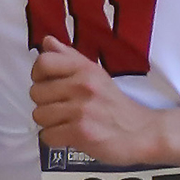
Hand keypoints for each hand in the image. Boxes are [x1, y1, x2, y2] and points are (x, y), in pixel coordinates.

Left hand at [30, 37, 161, 164]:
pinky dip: (56, 138)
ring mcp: (82, 110)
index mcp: (87, 70)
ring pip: (39, 115)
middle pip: (36, 92)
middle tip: (65, 107)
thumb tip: (47, 41)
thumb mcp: (98, 75)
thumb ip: (70, 57)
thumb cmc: (116, 105)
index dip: (39, 75)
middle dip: (46, 102)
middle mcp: (84, 86)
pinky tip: (71, 134)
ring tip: (69, 121)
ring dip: (51, 122)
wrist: (143, 132)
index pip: (44, 62)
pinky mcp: (81, 133)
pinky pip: (47, 135)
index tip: (51, 84)